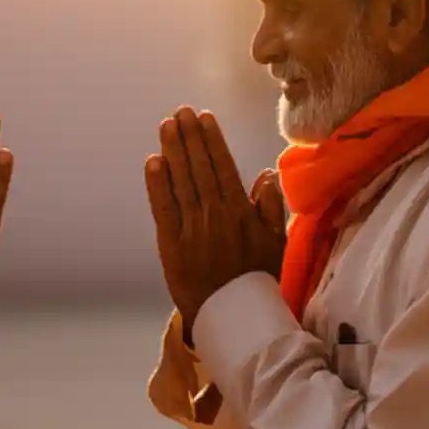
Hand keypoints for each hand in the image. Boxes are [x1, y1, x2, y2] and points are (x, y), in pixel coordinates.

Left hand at [144, 107, 285, 337]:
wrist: (232, 316)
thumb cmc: (257, 279)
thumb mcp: (275, 242)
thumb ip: (270, 207)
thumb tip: (265, 174)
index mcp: (240, 212)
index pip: (223, 166)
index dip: (212, 140)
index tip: (204, 118)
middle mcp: (214, 214)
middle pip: (199, 167)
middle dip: (189, 137)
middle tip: (181, 112)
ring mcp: (191, 228)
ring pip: (180, 181)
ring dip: (173, 151)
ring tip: (167, 126)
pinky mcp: (171, 243)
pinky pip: (163, 208)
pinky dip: (157, 184)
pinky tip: (153, 162)